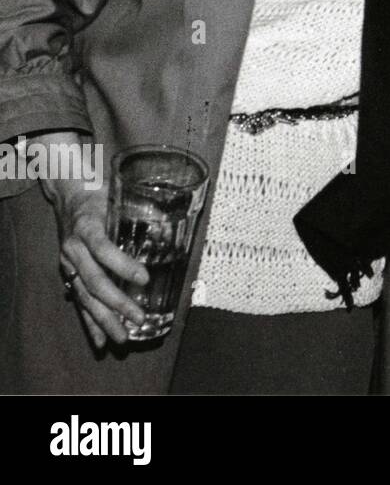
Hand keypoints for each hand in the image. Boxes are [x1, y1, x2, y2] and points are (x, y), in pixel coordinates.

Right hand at [45, 174, 148, 348]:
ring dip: (104, 319)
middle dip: (116, 303)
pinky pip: (79, 301)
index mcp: (87, 226)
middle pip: (94, 280)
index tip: (144, 279)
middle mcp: (73, 248)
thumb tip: (176, 221)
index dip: (122, 264)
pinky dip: (90, 323)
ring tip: (122, 338)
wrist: (68, 194)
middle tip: (138, 318)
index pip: (103, 249)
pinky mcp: (69, 273)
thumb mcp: (121, 193)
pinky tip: (100, 341)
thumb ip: (144, 206)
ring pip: (85, 296)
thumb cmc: (101, 192)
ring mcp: (68, 263)